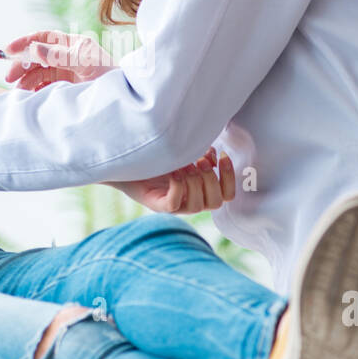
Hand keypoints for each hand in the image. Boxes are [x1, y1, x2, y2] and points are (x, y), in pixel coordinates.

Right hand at [2, 30, 116, 89]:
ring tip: (20, 91)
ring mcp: (66, 72)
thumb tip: (34, 47)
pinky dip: (35, 90)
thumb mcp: (85, 63)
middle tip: (10, 78)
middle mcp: (68, 56)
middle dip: (22, 65)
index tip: (8, 50)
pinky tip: (31, 96)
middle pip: (37, 56)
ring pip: (39, 73)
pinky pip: (45, 86)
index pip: (43, 38)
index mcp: (73, 44)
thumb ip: (60, 55)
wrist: (124, 99)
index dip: (25, 42)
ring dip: (27, 81)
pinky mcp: (66, 87)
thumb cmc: (110, 77)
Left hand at [103, 148, 236, 214]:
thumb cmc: (159, 154)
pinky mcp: (157, 205)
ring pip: (197, 206)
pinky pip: (173, 204)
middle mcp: (190, 200)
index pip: (227, 195)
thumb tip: (213, 154)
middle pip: (216, 202)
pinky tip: (173, 171)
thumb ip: (201, 152)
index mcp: (201, 190)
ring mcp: (174, 205)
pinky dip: (177, 187)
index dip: (230, 177)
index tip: (222, 156)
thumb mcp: (185, 151)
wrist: (127, 157)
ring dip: (194, 182)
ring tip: (184, 165)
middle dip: (212, 179)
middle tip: (199, 161)